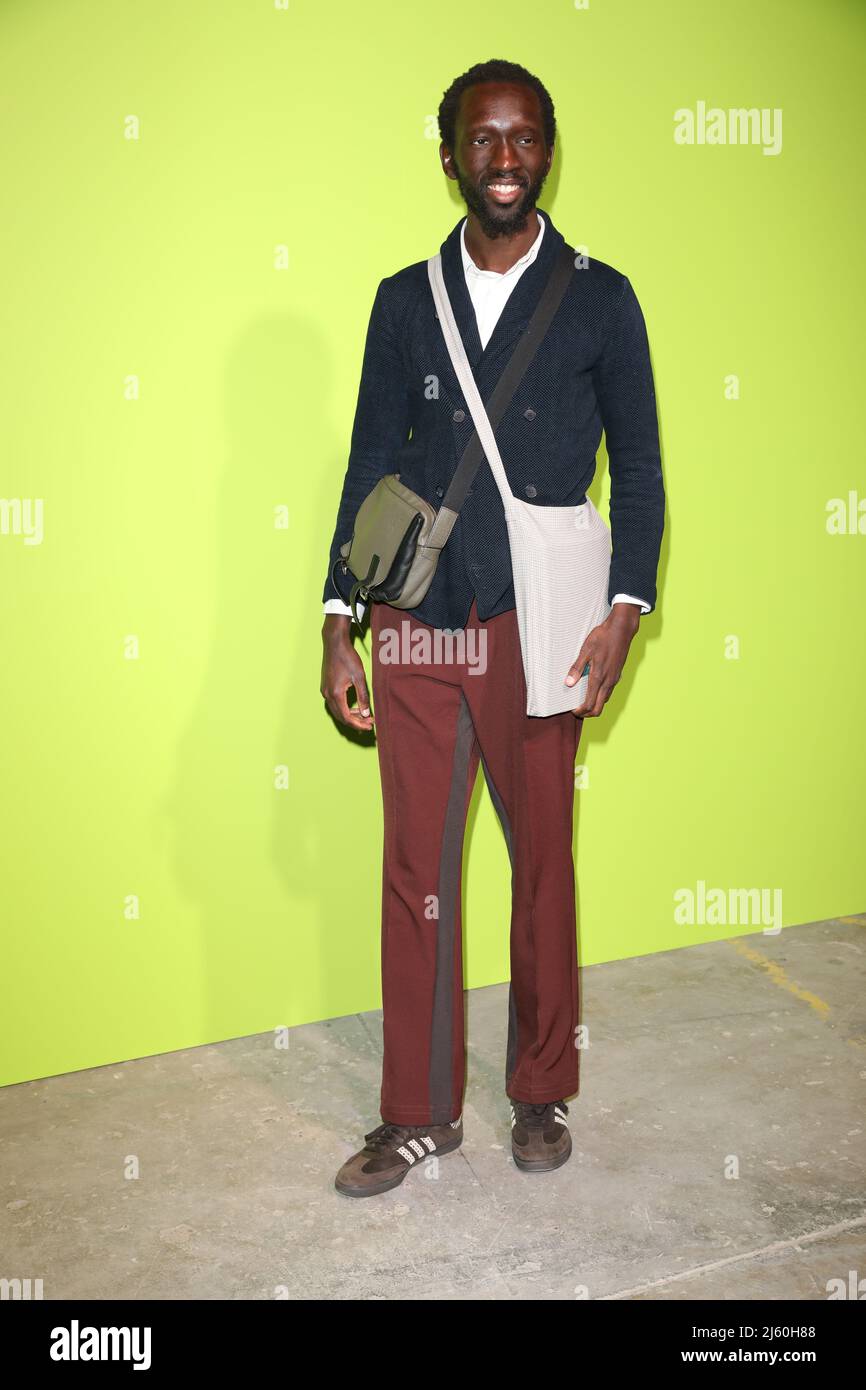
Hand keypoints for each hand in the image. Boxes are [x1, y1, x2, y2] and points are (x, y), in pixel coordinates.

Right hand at [321, 615, 374, 731]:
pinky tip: (355, 707)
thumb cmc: (347, 657)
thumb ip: (363, 697)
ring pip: (337, 711)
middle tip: (370, 723)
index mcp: (335, 694)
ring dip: (350, 716)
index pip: (346, 717)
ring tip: (365, 716)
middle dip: (356, 722)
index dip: (358, 724)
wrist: (334, 643)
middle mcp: (327, 695)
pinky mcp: (325, 687)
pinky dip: (345, 708)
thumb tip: (366, 713)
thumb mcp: (359, 677)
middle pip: (341, 717)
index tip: (370, 726)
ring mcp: (325, 691)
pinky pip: (335, 704)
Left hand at [566, 603, 639, 717]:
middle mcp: (609, 682)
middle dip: (588, 713)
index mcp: (599, 677)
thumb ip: (577, 668)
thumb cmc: (603, 638)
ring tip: (583, 699)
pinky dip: (600, 696)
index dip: (581, 711)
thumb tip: (568, 683)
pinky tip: (593, 688)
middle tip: (577, 710)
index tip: (573, 710)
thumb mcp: (586, 651)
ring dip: (594, 704)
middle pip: (599, 707)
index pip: (590, 704)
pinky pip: (608, 691)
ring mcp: (615, 679)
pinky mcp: (617, 674)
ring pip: (605, 700)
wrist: (621, 629)